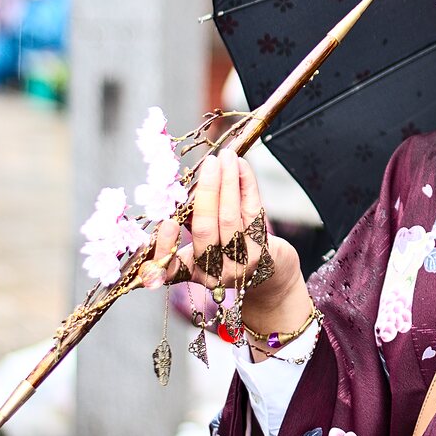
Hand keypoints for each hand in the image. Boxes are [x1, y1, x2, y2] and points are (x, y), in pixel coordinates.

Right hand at [138, 149, 305, 323]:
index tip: (167, 222)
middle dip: (206, 193)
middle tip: (208, 164)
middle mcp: (213, 271)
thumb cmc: (228, 253)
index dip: (165, 247)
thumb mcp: (206, 245)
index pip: (170, 267)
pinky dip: (246, 184)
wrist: (270, 279)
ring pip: (229, 218)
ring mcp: (239, 263)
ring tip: (226, 157)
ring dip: (227, 182)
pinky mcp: (262, 251)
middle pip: (205, 231)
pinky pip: (252, 211)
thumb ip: (193, 221)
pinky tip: (241, 165)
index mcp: (192, 271)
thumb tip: (183, 186)